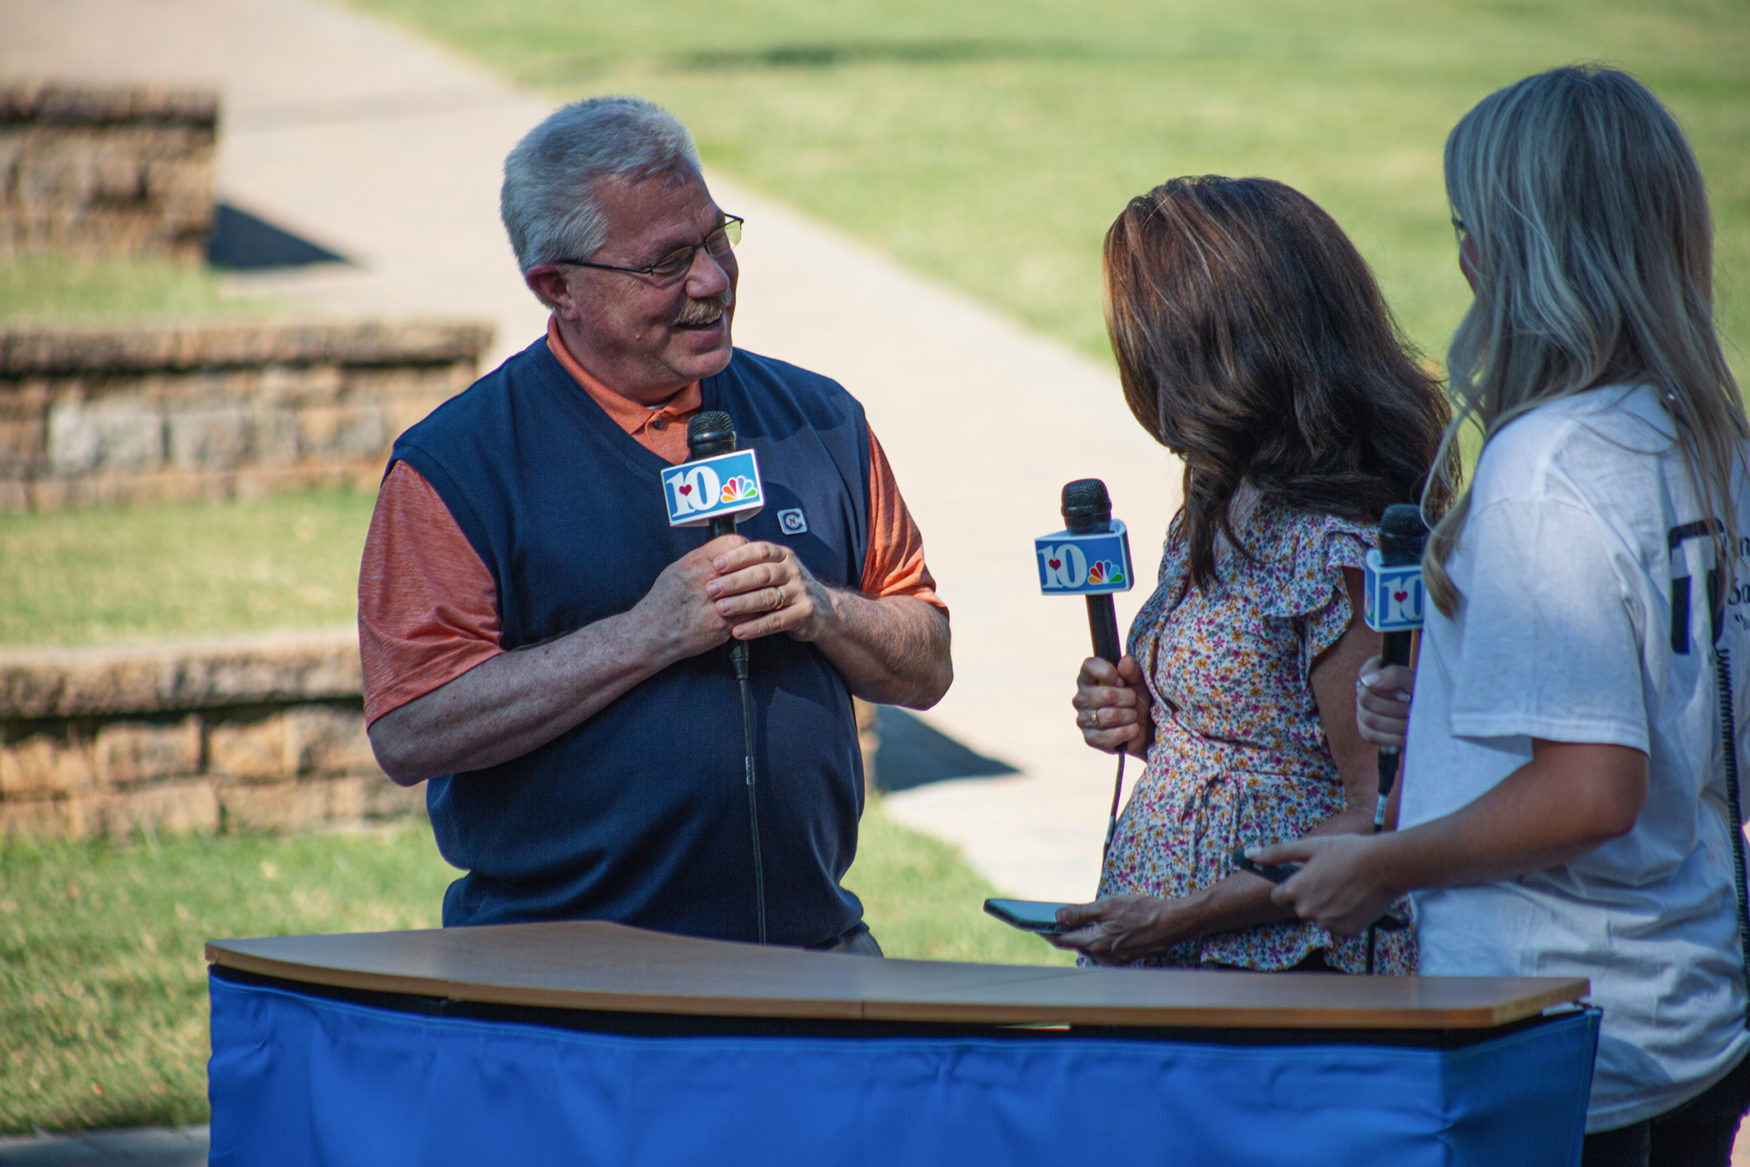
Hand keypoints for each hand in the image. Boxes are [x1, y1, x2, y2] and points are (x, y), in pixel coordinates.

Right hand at [631, 534, 748, 663]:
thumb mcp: (677, 569)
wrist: (654, 633)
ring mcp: (719, 603)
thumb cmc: (663, 602)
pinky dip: (757, 610)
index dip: (744, 548)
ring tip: (760, 590)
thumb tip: (724, 552)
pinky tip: (753, 609)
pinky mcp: (725, 625)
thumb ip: (702, 558)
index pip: (734, 543)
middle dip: (757, 568)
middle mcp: (708, 580)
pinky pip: (753, 613)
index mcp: (696, 563)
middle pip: (749, 565)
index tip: (748, 554)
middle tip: (759, 572)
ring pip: (756, 590)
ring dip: (761, 589)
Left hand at [705, 539, 835, 642]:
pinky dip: (755, 627)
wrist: (824, 610)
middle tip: (711, 589)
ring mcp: (801, 592)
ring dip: (742, 603)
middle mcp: (793, 571)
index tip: (716, 564)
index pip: (760, 550)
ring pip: (768, 597)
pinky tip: (738, 631)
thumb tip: (713, 563)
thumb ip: (753, 565)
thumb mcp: (776, 569)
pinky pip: (776, 621)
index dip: (738, 556)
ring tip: (721, 609)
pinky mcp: (804, 614)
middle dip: (734, 581)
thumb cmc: (788, 588)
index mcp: (783, 556)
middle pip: (762, 574)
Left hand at [1049, 895, 1183, 964]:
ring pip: (1086, 946)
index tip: (1031, 923)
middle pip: (1071, 944)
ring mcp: (1111, 960)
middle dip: (1058, 931)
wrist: (1170, 924)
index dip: (1044, 931)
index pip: (1060, 939)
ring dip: (1076, 934)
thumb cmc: (1141, 911)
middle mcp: (1100, 956)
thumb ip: (1080, 913)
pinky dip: (1091, 937)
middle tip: (1044, 918)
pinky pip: (1099, 948)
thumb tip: (1057, 916)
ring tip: (1065, 919)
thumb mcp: (1107, 906)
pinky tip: (1089, 926)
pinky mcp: (1120, 958)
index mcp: (1094, 943)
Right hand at [1071, 655, 1151, 755]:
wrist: (1142, 727)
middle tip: (1133, 701)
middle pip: (1107, 694)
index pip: (1089, 666)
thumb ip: (1131, 671)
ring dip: (1130, 716)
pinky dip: (1128, 732)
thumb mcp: (1138, 682)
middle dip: (1129, 698)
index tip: (1122, 682)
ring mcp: (1083, 719)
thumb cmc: (1135, 699)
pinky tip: (1133, 729)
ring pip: (1111, 715)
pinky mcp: (1090, 738)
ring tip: (1133, 715)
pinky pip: (1110, 735)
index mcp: (1088, 678)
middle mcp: (1081, 698)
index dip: (1109, 672)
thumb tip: (1125, 661)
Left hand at [1248, 835, 1397, 938]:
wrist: (1385, 865)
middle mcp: (1307, 911)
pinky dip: (1346, 917)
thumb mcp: (1311, 846)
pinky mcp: (1346, 932)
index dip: (1292, 886)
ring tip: (1347, 887)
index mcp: (1295, 890)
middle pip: (1301, 908)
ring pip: (1321, 918)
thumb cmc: (1348, 851)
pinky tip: (1357, 900)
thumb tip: (1249, 854)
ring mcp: (1327, 924)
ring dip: (1329, 907)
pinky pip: (1339, 926)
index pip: (1278, 896)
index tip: (1307, 878)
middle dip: (1312, 896)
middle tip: (1333, 878)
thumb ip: (1277, 853)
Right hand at [1355, 656, 1414, 747]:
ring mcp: (1362, 711)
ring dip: (1396, 723)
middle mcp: (1363, 690)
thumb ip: (1394, 675)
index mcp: (1373, 671)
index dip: (1386, 688)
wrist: (1432, 711)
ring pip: (1370, 719)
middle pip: (1366, 700)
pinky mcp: (1366, 730)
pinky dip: (1391, 737)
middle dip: (1394, 708)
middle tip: (1413, 711)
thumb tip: (1368, 680)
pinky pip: (1372, 735)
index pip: (1365, 676)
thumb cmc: (1423, 691)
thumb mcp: (1414, 680)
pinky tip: (1405, 735)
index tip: (1406, 695)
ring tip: (1412, 723)